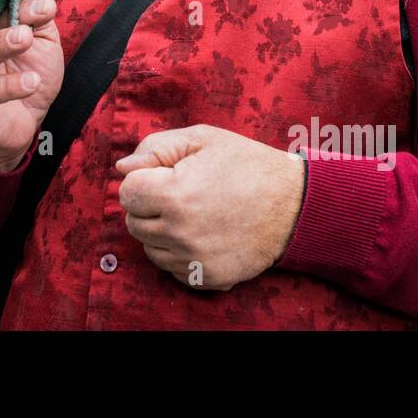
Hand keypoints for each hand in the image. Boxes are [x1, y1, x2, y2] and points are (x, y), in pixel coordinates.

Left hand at [116, 125, 305, 290]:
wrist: (294, 204)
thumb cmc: (246, 165)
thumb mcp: (202, 139)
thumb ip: (155, 148)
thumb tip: (123, 169)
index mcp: (173, 194)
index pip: (126, 193)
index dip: (144, 179)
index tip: (166, 175)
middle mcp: (179, 233)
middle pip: (133, 223)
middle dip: (149, 206)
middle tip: (179, 193)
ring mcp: (193, 259)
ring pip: (150, 248)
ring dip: (161, 232)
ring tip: (191, 213)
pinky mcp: (207, 278)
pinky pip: (173, 269)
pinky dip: (179, 254)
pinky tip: (201, 235)